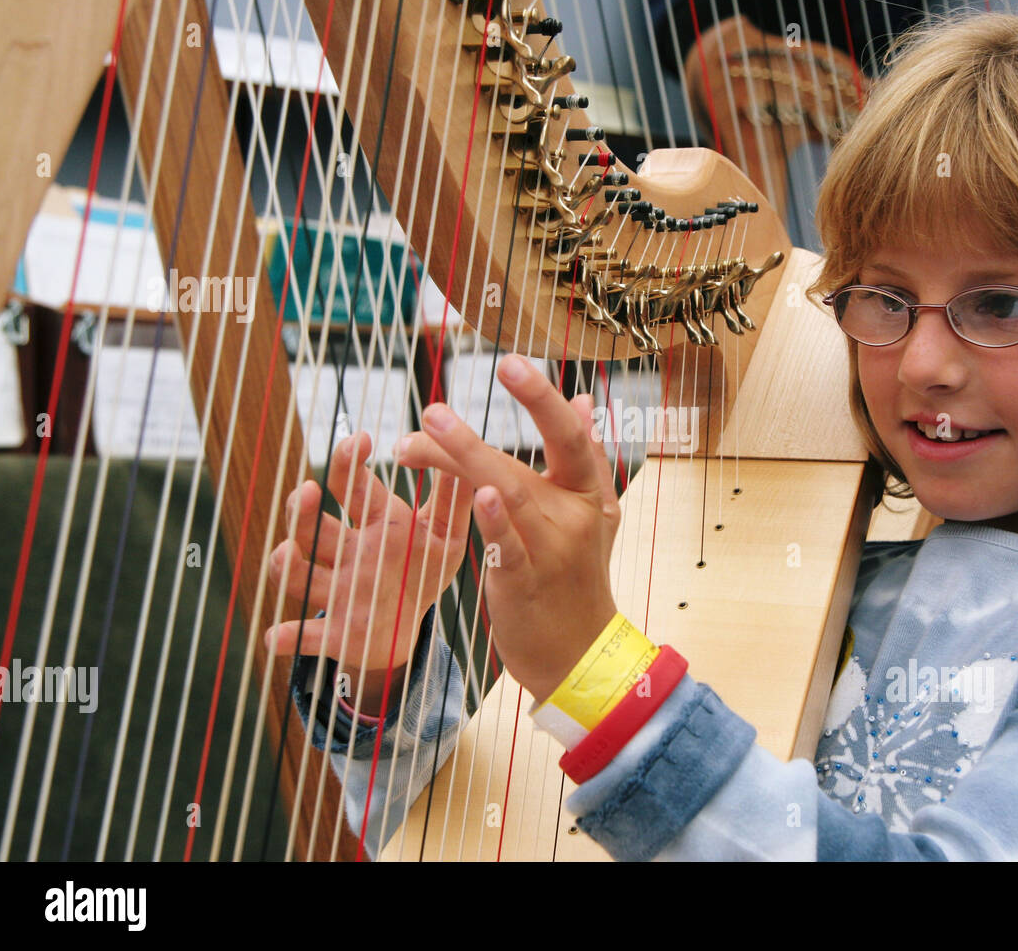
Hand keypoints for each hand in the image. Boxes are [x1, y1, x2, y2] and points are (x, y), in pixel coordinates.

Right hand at [265, 432, 472, 713]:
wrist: (407, 627)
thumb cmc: (423, 568)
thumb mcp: (445, 534)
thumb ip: (453, 498)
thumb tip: (464, 451)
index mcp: (376, 524)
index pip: (355, 488)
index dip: (351, 463)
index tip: (358, 439)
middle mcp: (348, 553)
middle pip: (318, 528)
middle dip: (305, 510)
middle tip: (306, 491)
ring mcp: (337, 592)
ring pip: (302, 575)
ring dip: (288, 564)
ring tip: (285, 554)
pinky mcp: (336, 634)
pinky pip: (308, 636)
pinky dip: (290, 637)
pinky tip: (276, 638)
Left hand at [395, 354, 620, 703]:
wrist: (581, 656)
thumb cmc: (577, 580)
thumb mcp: (593, 517)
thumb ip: (586, 458)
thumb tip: (585, 399)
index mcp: (588, 494)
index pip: (569, 436)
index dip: (541, 398)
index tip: (508, 362)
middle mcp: (575, 517)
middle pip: (520, 465)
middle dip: (471, 436)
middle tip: (430, 410)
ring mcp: (553, 551)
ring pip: (507, 495)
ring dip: (464, 460)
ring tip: (423, 434)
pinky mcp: (527, 583)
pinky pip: (508, 547)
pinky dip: (494, 520)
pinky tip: (477, 494)